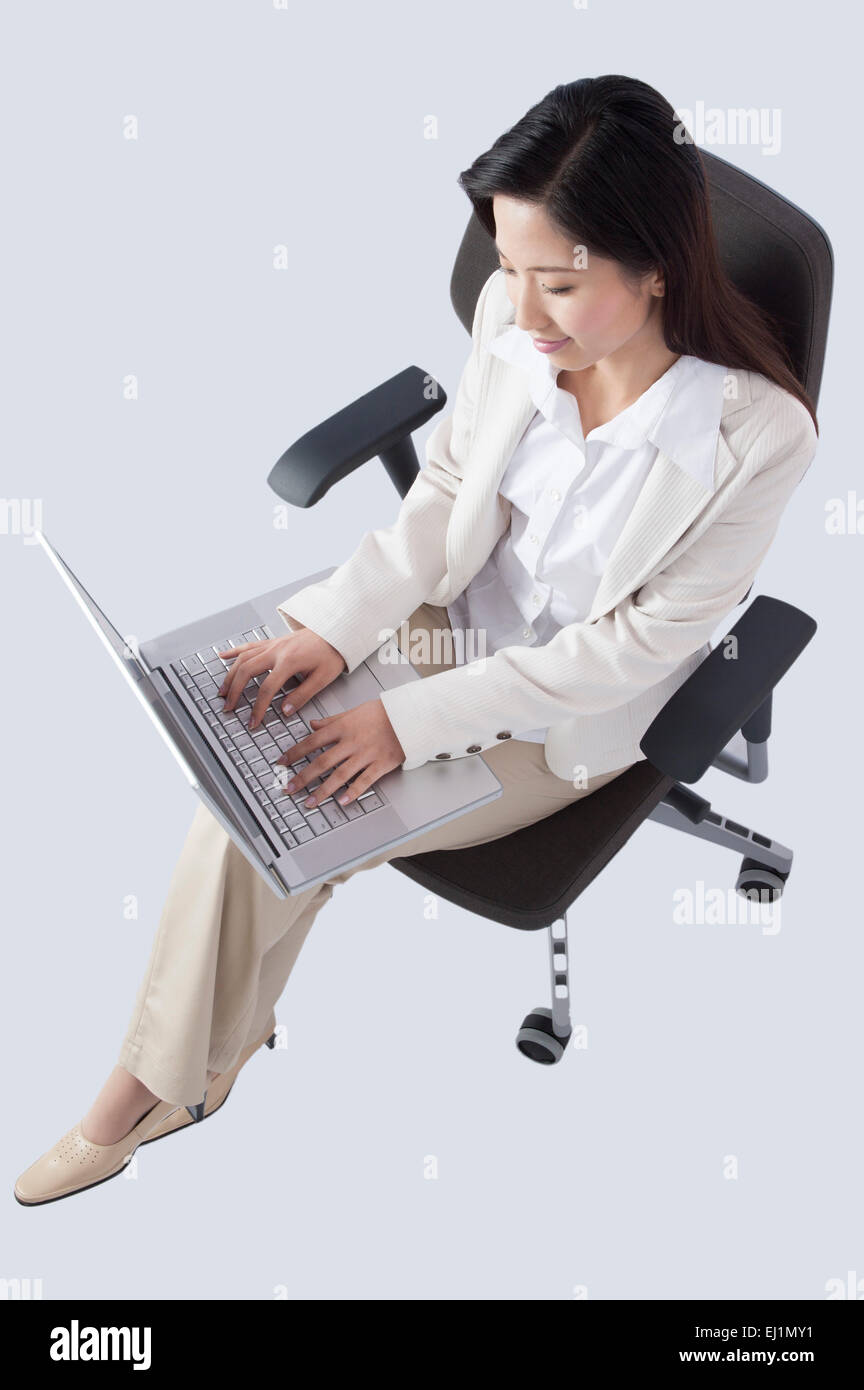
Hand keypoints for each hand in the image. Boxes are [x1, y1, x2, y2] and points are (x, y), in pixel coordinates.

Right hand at [215, 628, 345, 729]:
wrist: (335, 632)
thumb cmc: (331, 653)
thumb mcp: (322, 678)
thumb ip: (302, 695)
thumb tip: (284, 710)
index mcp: (289, 661)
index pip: (267, 688)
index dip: (258, 708)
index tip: (253, 721)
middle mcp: (276, 651)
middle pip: (246, 671)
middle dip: (235, 691)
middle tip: (228, 707)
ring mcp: (272, 645)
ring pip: (243, 658)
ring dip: (230, 675)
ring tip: (223, 691)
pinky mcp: (273, 642)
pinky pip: (248, 645)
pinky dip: (234, 651)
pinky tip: (222, 656)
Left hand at [273, 699, 406, 806]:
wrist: (409, 715)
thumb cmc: (382, 712)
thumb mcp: (352, 711)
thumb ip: (331, 720)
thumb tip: (312, 725)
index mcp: (342, 727)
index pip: (312, 741)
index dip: (295, 753)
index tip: (282, 763)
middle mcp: (351, 742)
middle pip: (322, 762)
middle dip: (303, 777)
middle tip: (289, 788)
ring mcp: (366, 755)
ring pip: (339, 775)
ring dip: (322, 790)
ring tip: (309, 802)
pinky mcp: (381, 765)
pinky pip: (364, 781)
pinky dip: (352, 792)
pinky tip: (341, 801)